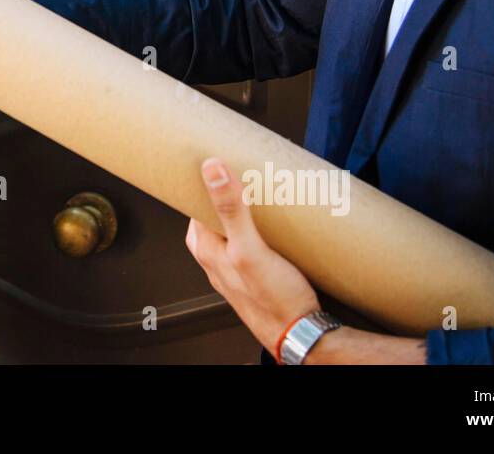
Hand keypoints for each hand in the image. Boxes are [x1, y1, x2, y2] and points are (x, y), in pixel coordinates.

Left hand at [184, 157, 320, 358]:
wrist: (300, 334)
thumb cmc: (274, 299)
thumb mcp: (249, 249)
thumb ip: (231, 210)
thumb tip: (212, 170)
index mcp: (207, 249)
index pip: (194, 205)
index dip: (201, 183)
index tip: (210, 159)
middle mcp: (215, 258)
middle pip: (212, 215)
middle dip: (223, 193)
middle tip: (237, 169)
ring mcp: (234, 267)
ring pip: (230, 229)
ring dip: (241, 210)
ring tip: (256, 190)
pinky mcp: (254, 273)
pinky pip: (247, 242)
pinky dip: (255, 227)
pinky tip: (271, 223)